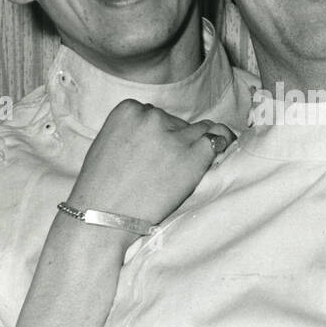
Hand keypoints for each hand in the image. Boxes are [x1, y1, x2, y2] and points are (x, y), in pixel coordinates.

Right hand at [68, 99, 235, 224]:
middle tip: (167, 166)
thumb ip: (134, 130)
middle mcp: (153, 117)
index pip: (155, 114)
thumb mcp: (108, 142)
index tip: (154, 151)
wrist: (103, 216)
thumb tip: (163, 131)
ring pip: (200, 130)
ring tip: (190, 164)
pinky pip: (218, 141)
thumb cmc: (101, 186)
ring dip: (197, 145)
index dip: (158, 133)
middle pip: (176, 122)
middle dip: (175, 140)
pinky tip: (224, 151)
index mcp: (128, 109)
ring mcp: (174, 136)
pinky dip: (222, 145)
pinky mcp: (193, 156)